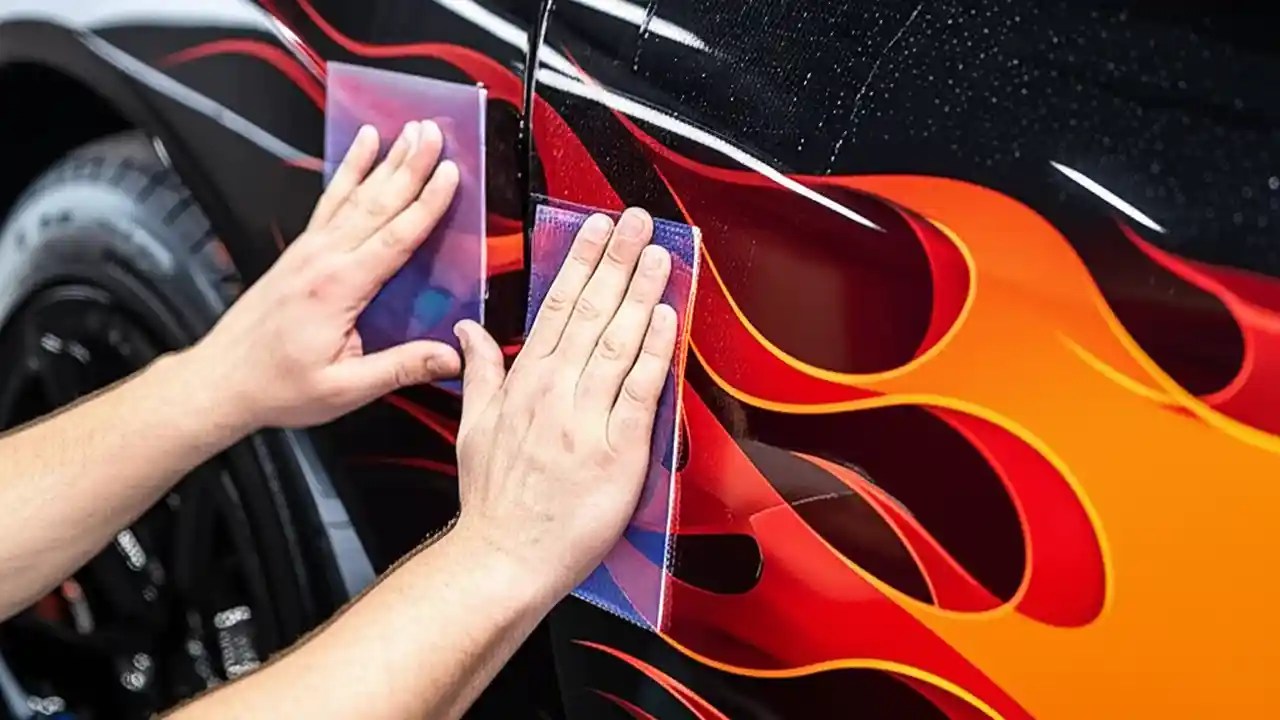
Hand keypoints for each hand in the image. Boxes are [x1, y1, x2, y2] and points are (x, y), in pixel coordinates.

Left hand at [191, 121, 461, 430]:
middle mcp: (323, 260)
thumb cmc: (279, 387)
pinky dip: (349, 172)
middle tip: (433, 133)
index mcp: (339, 289)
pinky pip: (331, 201)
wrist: (222, 380)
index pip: (395, 237)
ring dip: (385, 161)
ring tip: (407, 131)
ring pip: (356, 195)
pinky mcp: (300, 251)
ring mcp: (309, 250)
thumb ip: (400, 367)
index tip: (451, 174)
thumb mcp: (345, 388)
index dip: (427, 204)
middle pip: (377, 203)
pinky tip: (361, 149)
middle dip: (410, 165)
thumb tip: (452, 356)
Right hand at [451, 208, 676, 596]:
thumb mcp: (473, 429)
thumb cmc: (493, 501)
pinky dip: (654, 352)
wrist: (502, 560)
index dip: (581, 263)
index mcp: (523, 384)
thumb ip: (479, 373)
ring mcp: (585, 421)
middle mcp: (554, 394)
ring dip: (641, 293)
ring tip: (659, 254)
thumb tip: (468, 331)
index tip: (598, 229)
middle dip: (618, 261)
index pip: (555, 308)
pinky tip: (666, 317)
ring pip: (617, 343)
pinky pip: (640, 393)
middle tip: (639, 221)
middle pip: (590, 313)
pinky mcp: (617, 453)